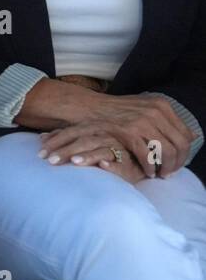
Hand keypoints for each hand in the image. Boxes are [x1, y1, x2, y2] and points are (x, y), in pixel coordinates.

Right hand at [38, 93, 196, 177]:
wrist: (87, 107)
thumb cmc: (114, 111)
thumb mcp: (143, 108)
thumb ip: (165, 120)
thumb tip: (193, 135)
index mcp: (161, 105)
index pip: (185, 134)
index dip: (184, 152)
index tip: (177, 163)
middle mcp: (155, 111)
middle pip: (180, 144)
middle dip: (178, 163)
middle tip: (170, 173)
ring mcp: (142, 120)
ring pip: (167, 151)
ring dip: (166, 167)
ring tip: (160, 175)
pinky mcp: (128, 131)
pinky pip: (148, 154)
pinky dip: (150, 167)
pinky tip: (148, 173)